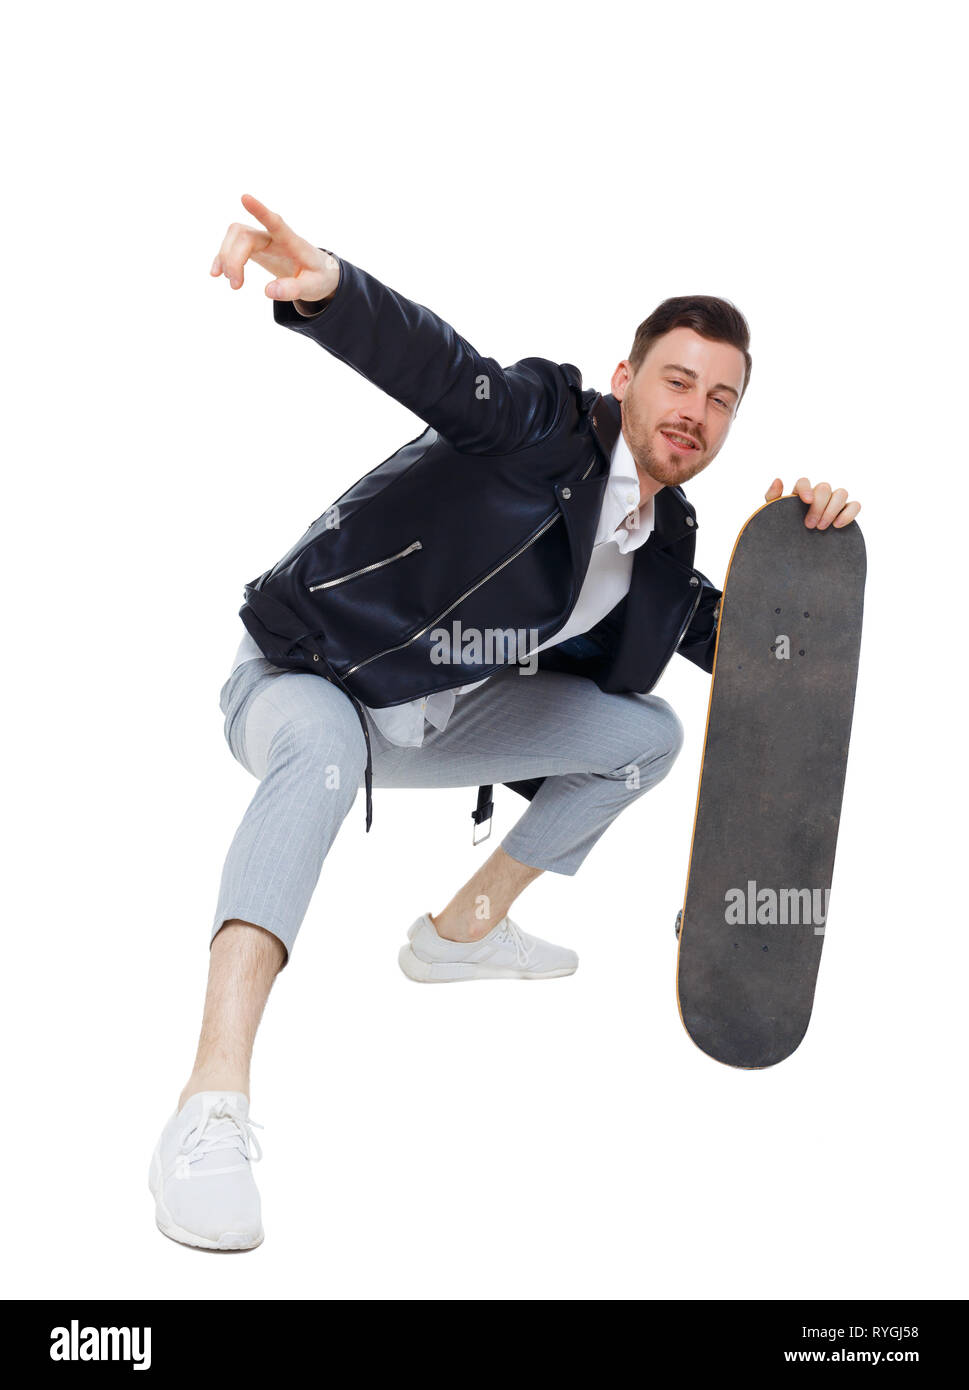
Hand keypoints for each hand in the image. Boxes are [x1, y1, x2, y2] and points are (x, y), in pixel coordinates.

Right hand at [209, 194, 338, 302]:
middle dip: (233, 258)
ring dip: (226, 257)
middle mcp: (273, 236)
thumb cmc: (318, 277)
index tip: (244, 197)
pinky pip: (232, 245)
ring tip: (232, 283)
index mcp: (292, 242)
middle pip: (245, 235)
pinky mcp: (255, 248)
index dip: (260, 211)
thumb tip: (268, 291)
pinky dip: (222, 258)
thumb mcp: (313, 287)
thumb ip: (294, 289)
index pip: (275, 222)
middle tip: (236, 286)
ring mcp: (262, 240)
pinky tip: (216, 274)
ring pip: (235, 236)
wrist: (318, 273)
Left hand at [764, 477, 860, 528]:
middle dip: (818, 506)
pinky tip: (837, 526)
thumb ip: (773, 498)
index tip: (806, 501)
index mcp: (801, 493)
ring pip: (842, 493)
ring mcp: (834, 502)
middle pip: (824, 488)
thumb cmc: (785, 531)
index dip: (806, 489)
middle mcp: (819, 495)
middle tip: (810, 526)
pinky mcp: (847, 512)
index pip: (804, 482)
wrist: (797, 552)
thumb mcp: (774, 516)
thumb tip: (778, 480)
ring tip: (823, 528)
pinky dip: (849, 513)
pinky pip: (855, 505)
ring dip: (833, 509)